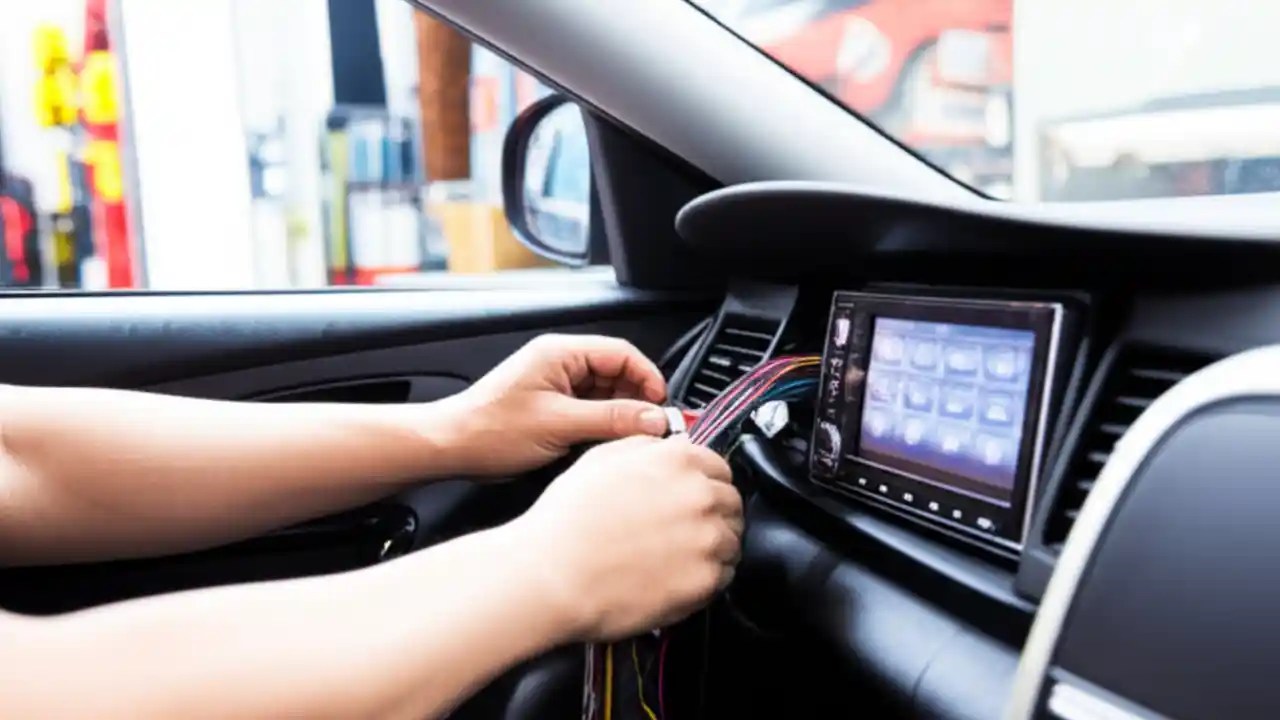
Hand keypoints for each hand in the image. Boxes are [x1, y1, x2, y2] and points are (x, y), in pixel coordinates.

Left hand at [449, 334, 670, 475]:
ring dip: (621, 412)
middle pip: (616, 372)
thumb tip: (653, 418)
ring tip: (631, 437)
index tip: (662, 405)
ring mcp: (555, 383)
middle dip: (637, 398)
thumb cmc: (491, 430)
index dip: (647, 377)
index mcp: (560, 352)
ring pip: (604, 392)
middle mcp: (559, 362)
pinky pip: (589, 408)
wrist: (452, 447)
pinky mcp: (551, 404)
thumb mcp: (559, 424)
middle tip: (652, 426)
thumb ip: (611, 419)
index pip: (620, 353)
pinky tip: (608, 441)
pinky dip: (603, 422)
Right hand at [511, 435, 741, 641]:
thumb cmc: (566, 521)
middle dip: (712, 515)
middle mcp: (701, 495)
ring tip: (676, 557)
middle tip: (683, 531)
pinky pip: (724, 576)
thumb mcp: (601, 458)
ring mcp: (708, 539)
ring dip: (713, 547)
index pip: (720, 467)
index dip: (704, 483)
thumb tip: (668, 447)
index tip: (693, 496)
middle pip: (730, 503)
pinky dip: (707, 578)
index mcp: (679, 460)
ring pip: (732, 541)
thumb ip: (646, 447)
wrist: (552, 574)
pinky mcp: (706, 580)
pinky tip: (675, 577)